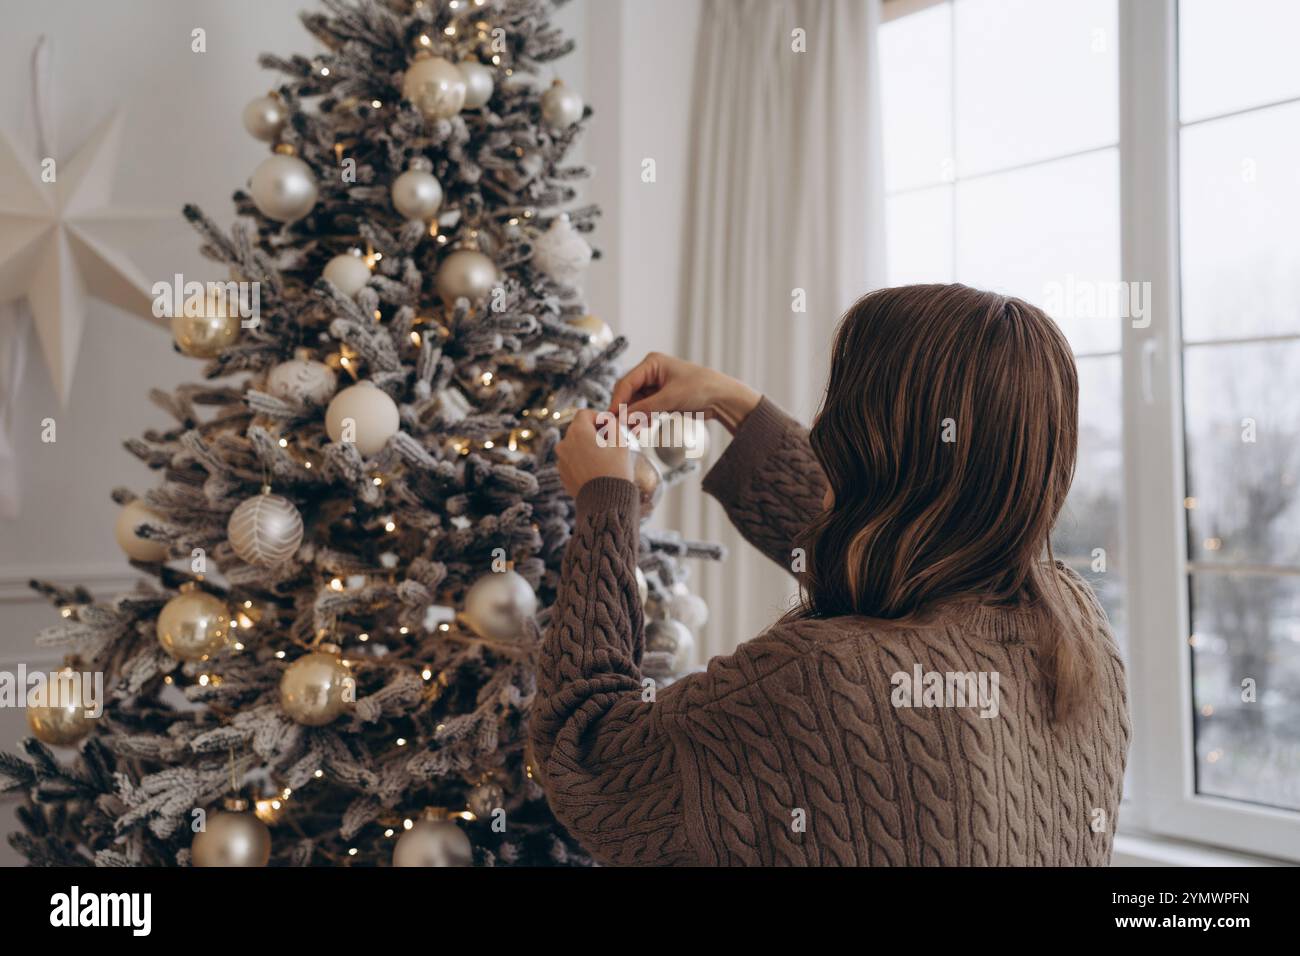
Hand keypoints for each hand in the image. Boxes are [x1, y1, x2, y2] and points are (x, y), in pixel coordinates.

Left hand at [556, 409, 632, 498]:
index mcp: (578, 432)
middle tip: (609, 441)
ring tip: (603, 457)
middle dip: (592, 431)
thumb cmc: (615, 470)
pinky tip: (595, 469)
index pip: (585, 414)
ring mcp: (561, 460)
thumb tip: (608, 422)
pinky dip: (581, 460)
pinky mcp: (562, 473)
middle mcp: (565, 443)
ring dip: (586, 446)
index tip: (609, 425)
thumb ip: (613, 426)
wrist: (605, 502)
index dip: (598, 416)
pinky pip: (571, 460)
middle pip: (578, 429)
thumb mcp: (621, 443)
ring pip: (574, 445)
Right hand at [609, 353, 760, 434]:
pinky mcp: (660, 397)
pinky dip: (642, 417)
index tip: (611, 417)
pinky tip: (642, 426)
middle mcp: (650, 371)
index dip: (617, 401)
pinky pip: (644, 407)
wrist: (721, 398)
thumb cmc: (700, 389)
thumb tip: (622, 418)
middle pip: (628, 392)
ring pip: (635, 402)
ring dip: (633, 416)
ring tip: (633, 429)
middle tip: (620, 426)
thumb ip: (644, 408)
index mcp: (652, 363)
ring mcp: (655, 385)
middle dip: (625, 409)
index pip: (626, 382)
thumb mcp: (670, 399)